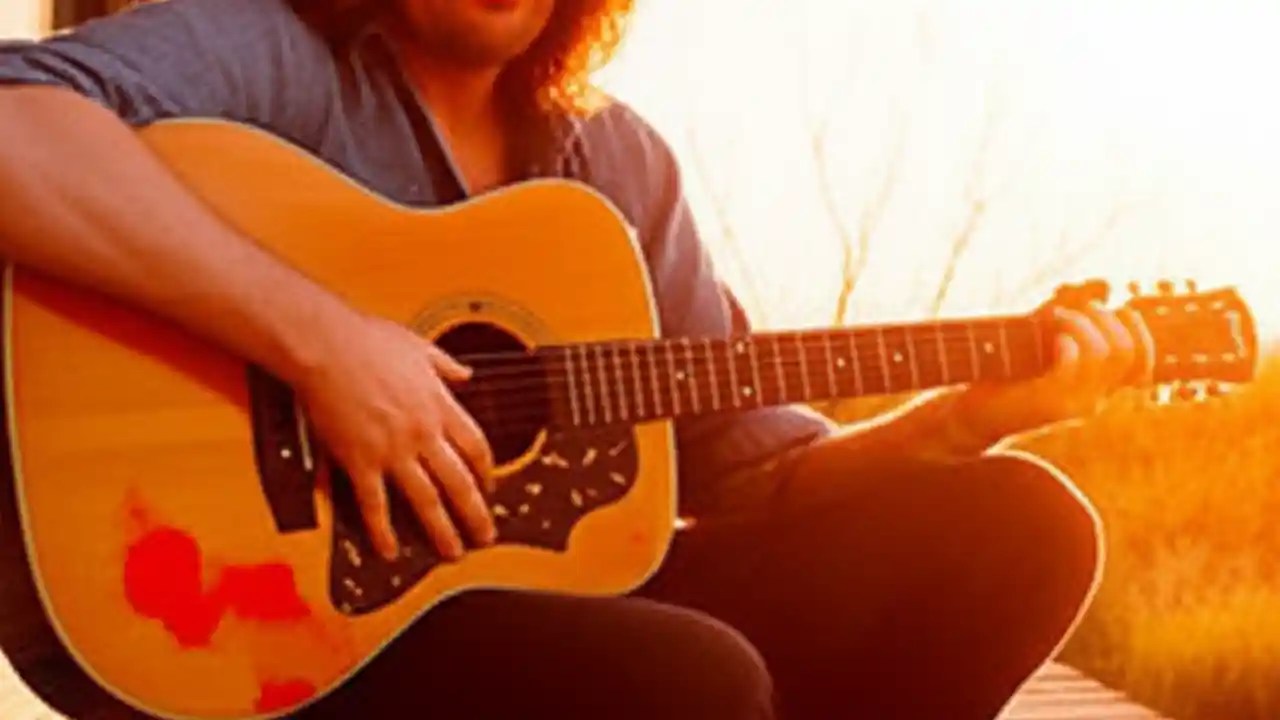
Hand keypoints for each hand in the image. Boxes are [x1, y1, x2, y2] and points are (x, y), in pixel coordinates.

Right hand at [294, 313, 495, 561]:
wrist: (327, 345)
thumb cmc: (368, 340)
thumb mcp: (420, 347)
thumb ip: (446, 365)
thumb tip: (465, 373)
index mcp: (439, 405)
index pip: (476, 447)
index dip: (486, 472)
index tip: (489, 486)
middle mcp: (422, 432)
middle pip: (460, 482)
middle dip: (476, 514)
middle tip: (485, 535)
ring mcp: (392, 450)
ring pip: (426, 500)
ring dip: (442, 530)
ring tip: (451, 552)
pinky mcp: (359, 461)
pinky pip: (375, 505)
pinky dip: (383, 531)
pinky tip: (390, 549)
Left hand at [950, 300, 1154, 444]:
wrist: (970, 415)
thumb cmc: (1004, 373)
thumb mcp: (1040, 342)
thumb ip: (1069, 319)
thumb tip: (1102, 283)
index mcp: (1097, 388)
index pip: (1141, 363)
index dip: (1138, 331)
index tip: (1117, 309)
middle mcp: (1093, 399)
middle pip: (1125, 352)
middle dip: (1103, 319)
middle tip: (1071, 310)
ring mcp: (1074, 405)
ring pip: (1102, 355)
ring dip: (1080, 323)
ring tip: (1054, 316)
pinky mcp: (1048, 405)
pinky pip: (1072, 369)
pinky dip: (1067, 344)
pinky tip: (1053, 337)